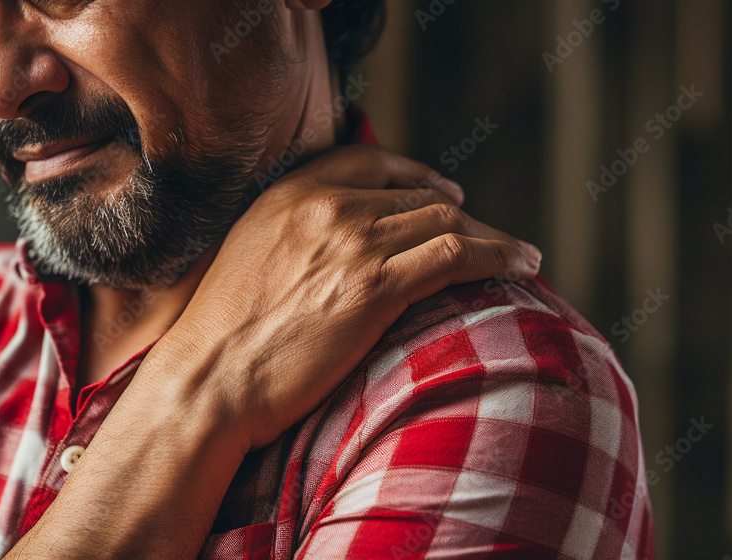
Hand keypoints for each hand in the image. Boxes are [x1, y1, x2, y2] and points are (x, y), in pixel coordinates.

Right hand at [146, 145, 541, 450]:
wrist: (209, 380)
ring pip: (446, 222)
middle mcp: (326, 206)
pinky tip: (521, 265)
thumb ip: (293, 233)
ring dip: (492, 236)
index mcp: (291, 193)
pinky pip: (455, 256)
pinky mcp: (374, 286)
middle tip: (486, 236)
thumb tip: (331, 245)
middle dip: (462, 215)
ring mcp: (353, 243)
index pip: (372, 161)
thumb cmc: (224, 335)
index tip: (445, 194)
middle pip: (420, 196)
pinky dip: (498, 256)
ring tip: (521, 253)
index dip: (418, 175)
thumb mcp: (250, 255)